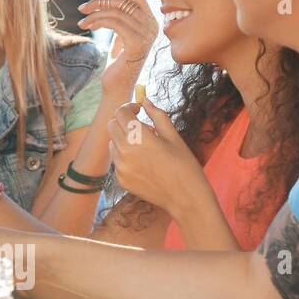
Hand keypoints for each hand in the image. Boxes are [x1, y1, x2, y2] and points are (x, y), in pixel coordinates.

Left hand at [78, 0, 157, 96]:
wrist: (118, 84)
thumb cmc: (117, 60)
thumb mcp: (120, 33)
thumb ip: (120, 16)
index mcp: (149, 19)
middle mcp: (152, 24)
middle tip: (82, 8)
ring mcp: (146, 33)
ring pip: (116, 10)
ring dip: (94, 14)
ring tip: (82, 22)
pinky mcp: (137, 42)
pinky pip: (114, 22)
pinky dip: (97, 21)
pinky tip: (87, 27)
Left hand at [108, 99, 214, 221]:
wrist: (186, 198)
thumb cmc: (185, 165)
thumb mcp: (174, 137)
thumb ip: (157, 116)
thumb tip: (145, 100)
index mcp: (139, 137)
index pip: (120, 112)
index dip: (129, 107)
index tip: (138, 109)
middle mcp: (125, 151)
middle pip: (112, 126)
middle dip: (124, 122)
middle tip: (142, 128)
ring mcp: (120, 167)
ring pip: (112, 143)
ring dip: (123, 139)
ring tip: (145, 148)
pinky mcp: (120, 180)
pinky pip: (117, 161)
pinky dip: (125, 156)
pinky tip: (144, 164)